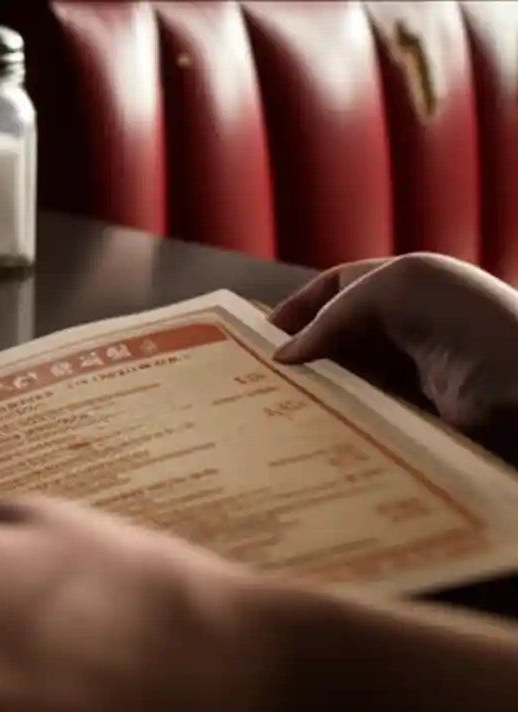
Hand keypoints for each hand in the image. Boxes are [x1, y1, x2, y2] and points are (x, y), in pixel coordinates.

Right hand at [270, 253, 517, 459]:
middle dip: (302, 348)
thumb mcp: (388, 292)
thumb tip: (282, 357)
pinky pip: (367, 410)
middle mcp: (409, 322)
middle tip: (257, 373)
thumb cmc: (460, 317)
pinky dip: (340, 414)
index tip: (259, 333)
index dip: (300, 305)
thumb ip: (331, 318)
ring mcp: (415, 370)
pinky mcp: (418, 413)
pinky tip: (313, 423)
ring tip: (273, 402)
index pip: (338, 285)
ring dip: (317, 385)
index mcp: (406, 283)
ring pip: (349, 375)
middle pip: (339, 333)